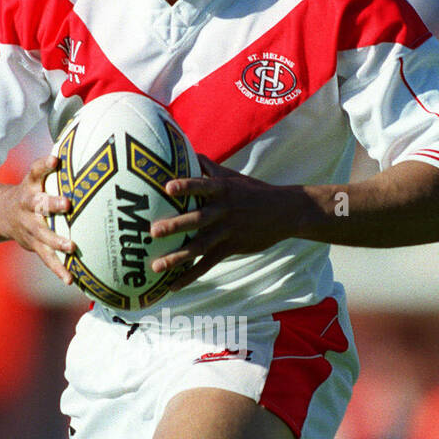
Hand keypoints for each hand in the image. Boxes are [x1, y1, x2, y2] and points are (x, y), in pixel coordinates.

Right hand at [0, 153, 75, 285]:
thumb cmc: (30, 192)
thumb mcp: (36, 177)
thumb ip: (52, 167)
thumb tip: (83, 148)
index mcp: (30, 187)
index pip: (35, 171)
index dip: (44, 165)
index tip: (54, 160)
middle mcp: (28, 206)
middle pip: (39, 204)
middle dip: (52, 204)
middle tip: (67, 205)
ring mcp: (30, 227)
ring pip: (42, 235)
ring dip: (56, 241)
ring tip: (71, 248)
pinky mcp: (33, 245)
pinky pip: (47, 258)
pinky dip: (58, 269)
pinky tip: (71, 279)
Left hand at [150, 155, 290, 289]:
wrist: (285, 212)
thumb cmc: (254, 191)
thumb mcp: (234, 177)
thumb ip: (209, 168)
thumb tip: (189, 153)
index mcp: (223, 190)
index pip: (202, 186)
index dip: (186, 186)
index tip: (168, 187)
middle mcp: (223, 211)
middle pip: (197, 219)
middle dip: (176, 225)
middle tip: (154, 232)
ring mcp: (227, 231)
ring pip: (200, 246)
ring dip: (177, 257)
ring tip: (156, 266)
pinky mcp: (230, 248)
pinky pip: (207, 264)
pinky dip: (190, 275)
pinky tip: (172, 286)